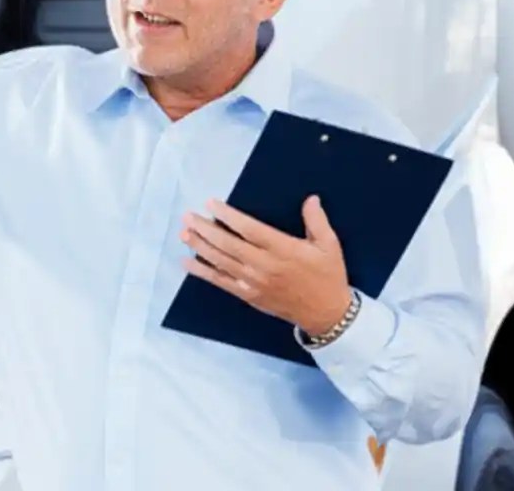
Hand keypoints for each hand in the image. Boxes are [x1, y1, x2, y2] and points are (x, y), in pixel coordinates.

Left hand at [180, 195, 352, 336]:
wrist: (326, 314)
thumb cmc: (328, 276)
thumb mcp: (329, 246)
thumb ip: (317, 221)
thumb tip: (311, 199)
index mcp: (283, 249)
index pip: (250, 230)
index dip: (229, 216)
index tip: (212, 204)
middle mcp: (265, 265)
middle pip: (229, 245)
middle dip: (206, 230)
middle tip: (188, 217)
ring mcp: (254, 282)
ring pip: (222, 262)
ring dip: (200, 247)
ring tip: (184, 234)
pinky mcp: (249, 295)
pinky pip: (221, 282)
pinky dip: (203, 272)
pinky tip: (187, 263)